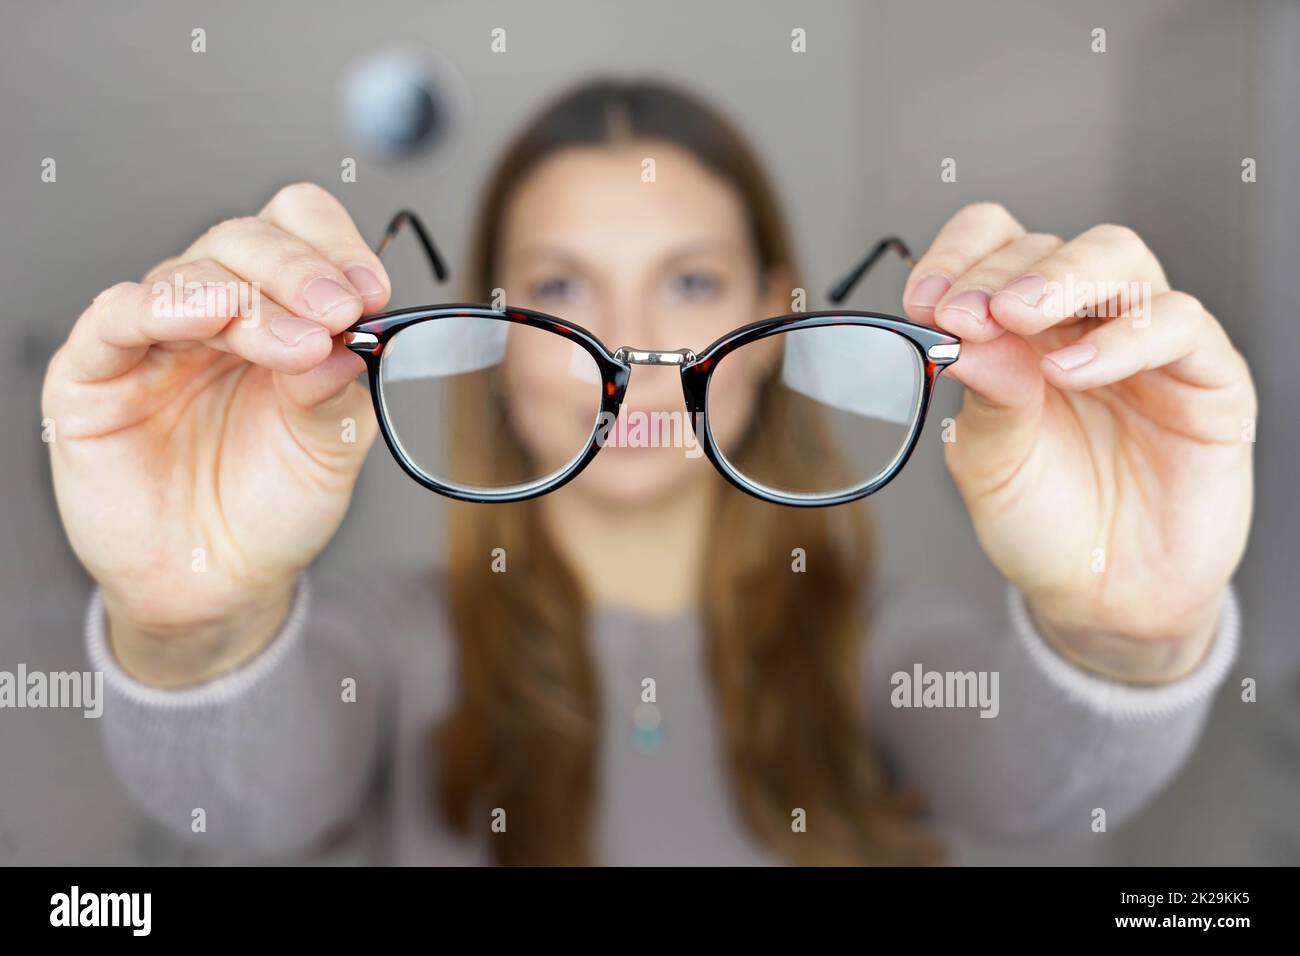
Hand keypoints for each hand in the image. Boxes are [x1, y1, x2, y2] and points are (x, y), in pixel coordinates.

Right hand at [44, 183, 390, 684]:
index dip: (335, 247)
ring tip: (295, 343)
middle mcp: (216, 313)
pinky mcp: (94, 374)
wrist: (223, 583)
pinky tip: (209, 316)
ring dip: (250, 298)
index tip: (371, 291)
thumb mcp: (331, 447)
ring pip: (191, 274)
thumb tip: (351, 334)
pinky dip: (164, 307)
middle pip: (245, 241)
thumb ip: (336, 388)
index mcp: (279, 311)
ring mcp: (155, 338)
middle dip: (298, 270)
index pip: (297, 232)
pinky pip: (118, 318)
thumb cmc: (275, 506)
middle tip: (338, 311)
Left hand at [903, 203, 1255, 683]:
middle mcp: (1082, 323)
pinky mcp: (1207, 377)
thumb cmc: (1041, 520)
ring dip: (1061, 280)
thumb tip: (960, 327)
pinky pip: (1177, 326)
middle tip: (968, 308)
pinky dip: (1120, 340)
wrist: (1102, 597)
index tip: (924, 299)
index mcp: (1020, 329)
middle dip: (1005, 270)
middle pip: (1054, 246)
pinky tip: (1070, 372)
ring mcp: (1147, 345)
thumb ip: (982, 392)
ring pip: (1120, 261)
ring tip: (1015, 319)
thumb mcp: (987, 460)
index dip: (960, 257)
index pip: (996, 246)